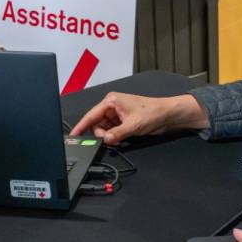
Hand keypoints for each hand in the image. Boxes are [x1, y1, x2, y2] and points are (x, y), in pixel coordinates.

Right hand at [68, 92, 207, 144]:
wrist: (168, 115)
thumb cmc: (153, 112)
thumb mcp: (133, 125)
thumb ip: (117, 134)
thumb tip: (105, 140)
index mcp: (111, 101)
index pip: (91, 115)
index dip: (81, 126)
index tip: (74, 135)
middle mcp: (112, 106)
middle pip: (96, 124)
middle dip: (101, 134)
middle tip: (110, 141)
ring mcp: (117, 114)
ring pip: (104, 129)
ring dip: (109, 137)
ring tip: (118, 140)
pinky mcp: (123, 121)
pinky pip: (112, 131)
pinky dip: (114, 137)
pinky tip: (120, 139)